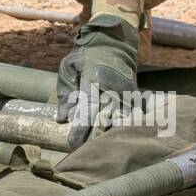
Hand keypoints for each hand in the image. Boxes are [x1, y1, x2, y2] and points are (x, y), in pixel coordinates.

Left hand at [55, 14, 140, 149]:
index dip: (80, 129)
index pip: (86, 110)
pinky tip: (120, 139)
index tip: (73, 143)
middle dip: (95, 138)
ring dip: (110, 135)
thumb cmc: (84, 56)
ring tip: (102, 150)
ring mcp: (125, 93)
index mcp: (93, 81)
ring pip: (119, 120)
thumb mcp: (67, 68)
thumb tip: (62, 119)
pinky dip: (124, 127)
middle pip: (104, 120)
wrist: (112, 42)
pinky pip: (130, 115)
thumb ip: (64, 92)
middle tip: (86, 152)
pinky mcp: (134, 96)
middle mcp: (112, 89)